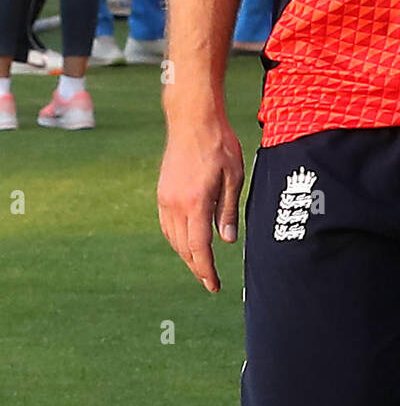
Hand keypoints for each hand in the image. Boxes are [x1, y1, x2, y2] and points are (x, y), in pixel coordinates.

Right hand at [157, 114, 243, 292]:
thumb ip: (228, 210)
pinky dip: (176, 238)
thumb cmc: (219, 144)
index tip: (214, 285)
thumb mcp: (233, 177)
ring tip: (201, 264)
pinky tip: (186, 241)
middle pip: (183, 248)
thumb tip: (227, 241)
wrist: (192, 120)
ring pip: (172, 238)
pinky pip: (166, 225)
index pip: (198, 248)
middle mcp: (175, 205)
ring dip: (186, 254)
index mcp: (195, 203)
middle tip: (210, 280)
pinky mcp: (162, 192)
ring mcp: (165, 198)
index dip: (205, 270)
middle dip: (197, 267)